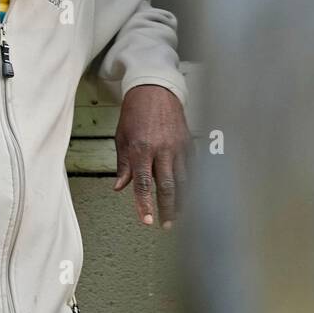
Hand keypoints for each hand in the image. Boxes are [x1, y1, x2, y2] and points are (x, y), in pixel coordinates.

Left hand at [113, 84, 190, 228]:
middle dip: (167, 208)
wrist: (155, 88)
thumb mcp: (121, 137)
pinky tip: (190, 194)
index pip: (143, 183)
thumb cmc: (135, 112)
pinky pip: (193, 167)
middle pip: (167, 186)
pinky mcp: (189, 142)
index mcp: (141, 148)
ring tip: (178, 214)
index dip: (145, 204)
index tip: (147, 220)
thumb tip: (120, 187)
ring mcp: (178, 145)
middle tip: (166, 224)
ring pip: (184, 179)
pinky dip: (192, 183)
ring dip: (181, 200)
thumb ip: (123, 165)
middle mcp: (162, 149)